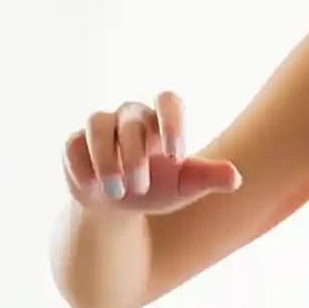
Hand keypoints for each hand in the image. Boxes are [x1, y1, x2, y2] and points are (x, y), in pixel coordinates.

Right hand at [63, 91, 240, 214]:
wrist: (121, 206)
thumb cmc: (159, 189)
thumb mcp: (186, 187)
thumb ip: (209, 179)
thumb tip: (235, 178)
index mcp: (160, 121)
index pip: (168, 100)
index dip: (172, 122)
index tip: (176, 155)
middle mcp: (130, 116)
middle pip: (131, 121)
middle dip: (135, 157)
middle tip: (140, 188)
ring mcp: (100, 127)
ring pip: (97, 122)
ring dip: (106, 158)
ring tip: (117, 191)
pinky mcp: (74, 143)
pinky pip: (73, 144)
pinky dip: (83, 167)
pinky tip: (94, 188)